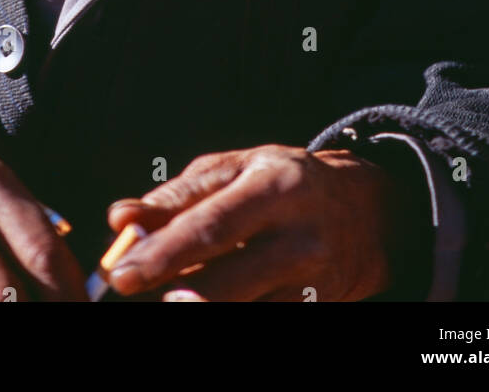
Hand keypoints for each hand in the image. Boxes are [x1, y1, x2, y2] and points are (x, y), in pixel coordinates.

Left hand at [105, 144, 425, 301]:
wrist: (367, 212)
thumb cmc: (283, 183)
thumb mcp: (236, 170)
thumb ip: (178, 195)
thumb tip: (122, 218)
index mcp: (276, 187)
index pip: (213, 226)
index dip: (163, 251)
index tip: (121, 271)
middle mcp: (299, 236)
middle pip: (228, 278)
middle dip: (173, 290)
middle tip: (131, 290)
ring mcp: (313, 279)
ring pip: (243, 307)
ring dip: (197, 304)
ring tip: (168, 296)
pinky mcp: (317, 308)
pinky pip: (264, 317)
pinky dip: (226, 310)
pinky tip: (201, 298)